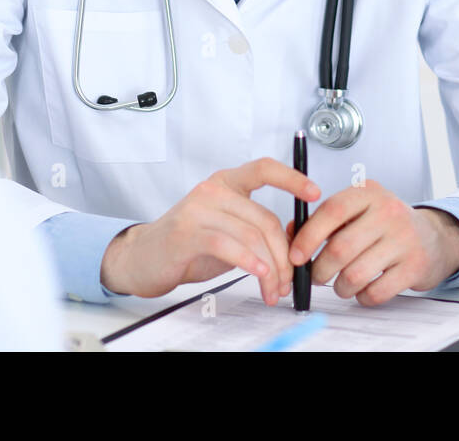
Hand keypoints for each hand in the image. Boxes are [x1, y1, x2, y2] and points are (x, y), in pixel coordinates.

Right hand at [100, 157, 319, 304]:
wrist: (143, 259)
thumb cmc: (189, 245)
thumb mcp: (229, 231)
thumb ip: (257, 228)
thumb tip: (296, 240)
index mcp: (227, 182)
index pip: (264, 168)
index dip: (292, 177)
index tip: (315, 192)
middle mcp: (213, 189)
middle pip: (265, 219)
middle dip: (285, 255)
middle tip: (289, 281)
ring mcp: (198, 208)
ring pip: (251, 235)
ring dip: (270, 268)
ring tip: (274, 289)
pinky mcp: (186, 232)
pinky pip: (228, 245)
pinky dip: (249, 262)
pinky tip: (259, 274)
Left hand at [286, 181, 458, 304]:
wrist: (433, 236)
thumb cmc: (385, 224)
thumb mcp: (357, 211)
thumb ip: (323, 220)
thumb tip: (290, 236)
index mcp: (368, 193)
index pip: (331, 210)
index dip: (308, 236)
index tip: (295, 256)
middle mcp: (389, 211)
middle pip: (340, 247)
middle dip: (320, 269)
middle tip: (316, 276)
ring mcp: (404, 239)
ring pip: (355, 274)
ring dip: (340, 287)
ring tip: (341, 284)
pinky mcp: (414, 266)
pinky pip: (376, 292)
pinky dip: (362, 297)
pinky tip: (363, 290)